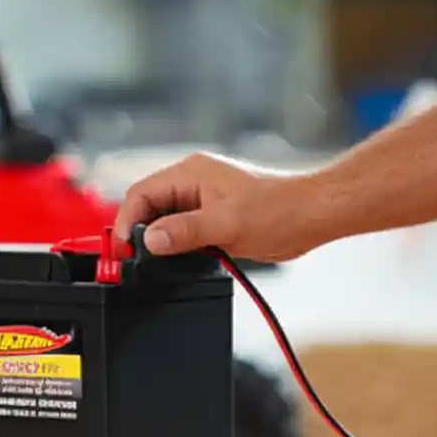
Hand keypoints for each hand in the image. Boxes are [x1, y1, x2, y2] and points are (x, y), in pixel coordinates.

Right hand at [113, 152, 323, 261]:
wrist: (313, 215)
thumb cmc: (280, 210)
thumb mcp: (228, 224)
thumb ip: (185, 231)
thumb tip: (150, 239)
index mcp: (190, 173)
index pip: (141, 193)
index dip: (126, 221)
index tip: (122, 248)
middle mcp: (192, 182)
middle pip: (147, 207)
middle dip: (139, 233)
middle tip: (135, 260)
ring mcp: (201, 199)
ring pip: (163, 221)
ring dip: (159, 241)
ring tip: (158, 262)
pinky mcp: (211, 215)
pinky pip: (181, 230)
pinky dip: (176, 246)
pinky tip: (180, 260)